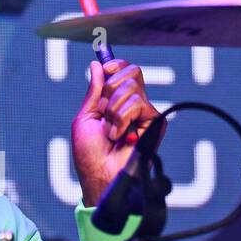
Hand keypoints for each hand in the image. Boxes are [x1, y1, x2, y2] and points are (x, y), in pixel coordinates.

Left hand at [71, 57, 160, 206]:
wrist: (100, 174)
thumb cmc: (89, 154)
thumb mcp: (85, 117)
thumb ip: (94, 91)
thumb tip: (98, 65)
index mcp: (116, 102)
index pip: (124, 70)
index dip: (115, 66)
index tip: (106, 71)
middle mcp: (133, 105)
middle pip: (132, 71)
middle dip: (111, 88)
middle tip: (105, 111)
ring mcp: (145, 113)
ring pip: (132, 87)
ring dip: (113, 110)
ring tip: (111, 132)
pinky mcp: (155, 122)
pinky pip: (138, 103)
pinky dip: (122, 119)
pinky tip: (121, 136)